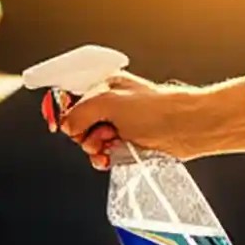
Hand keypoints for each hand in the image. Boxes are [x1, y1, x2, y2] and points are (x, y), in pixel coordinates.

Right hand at [43, 73, 203, 169]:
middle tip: (98, 131)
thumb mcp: (108, 103)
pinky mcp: (124, 143)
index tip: (55, 121)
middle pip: (74, 122)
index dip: (58, 108)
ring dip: (93, 147)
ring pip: (86, 140)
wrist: (189, 128)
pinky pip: (101, 154)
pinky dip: (102, 158)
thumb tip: (66, 126)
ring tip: (110, 143)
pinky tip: (109, 157)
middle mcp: (108, 104)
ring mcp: (116, 124)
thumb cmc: (158, 109)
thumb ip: (78, 112)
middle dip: (82, 132)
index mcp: (103, 86)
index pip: (68, 94)